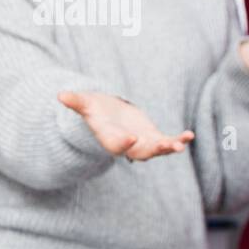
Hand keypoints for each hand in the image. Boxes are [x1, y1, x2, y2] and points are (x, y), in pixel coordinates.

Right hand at [58, 91, 193, 160]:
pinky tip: (189, 135)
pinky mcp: (154, 138)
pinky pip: (169, 142)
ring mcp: (143, 144)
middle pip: (140, 152)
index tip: (131, 138)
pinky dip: (179, 140)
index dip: (123, 143)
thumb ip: (76, 101)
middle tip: (165, 146)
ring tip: (180, 145)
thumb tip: (60, 95)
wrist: (110, 115)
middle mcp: (128, 145)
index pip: (116, 145)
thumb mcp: (86, 103)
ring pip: (156, 150)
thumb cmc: (96, 108)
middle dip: (152, 150)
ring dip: (168, 147)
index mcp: (109, 139)